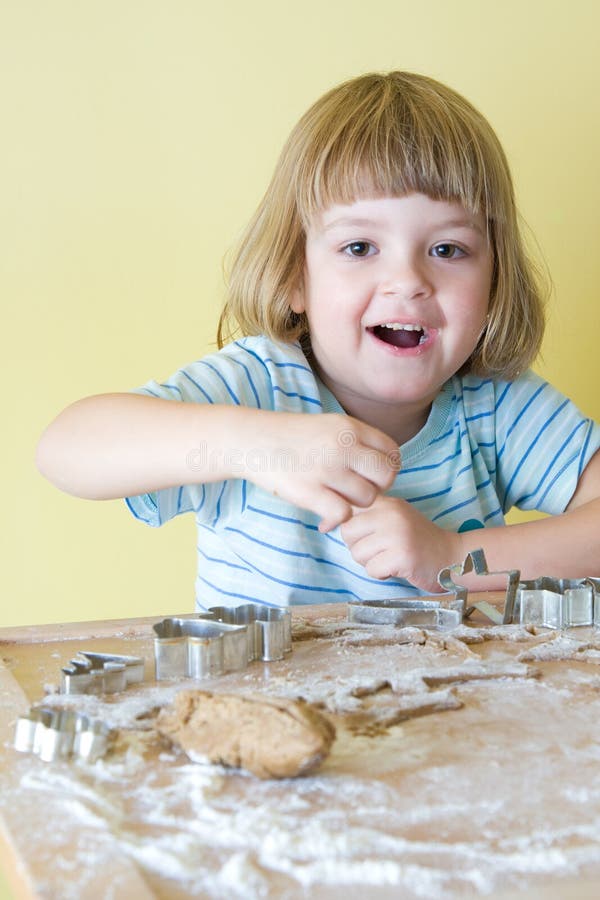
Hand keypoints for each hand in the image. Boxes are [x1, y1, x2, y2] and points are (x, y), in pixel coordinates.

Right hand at [240, 412, 399, 531]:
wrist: (251, 440)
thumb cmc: (291, 437)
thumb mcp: (329, 425)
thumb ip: (357, 442)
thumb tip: (385, 469)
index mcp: (350, 427)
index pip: (392, 452)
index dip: (386, 468)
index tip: (370, 476)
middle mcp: (342, 445)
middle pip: (386, 476)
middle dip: (377, 488)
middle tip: (358, 490)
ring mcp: (326, 468)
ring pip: (367, 498)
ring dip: (354, 503)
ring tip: (335, 497)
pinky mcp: (309, 491)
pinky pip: (344, 513)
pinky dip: (336, 516)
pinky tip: (324, 510)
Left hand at [340, 495, 460, 592]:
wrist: (453, 556)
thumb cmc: (416, 540)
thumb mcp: (392, 518)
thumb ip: (364, 518)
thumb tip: (324, 525)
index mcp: (387, 501)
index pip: (347, 507)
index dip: (337, 520)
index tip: (329, 528)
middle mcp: (391, 513)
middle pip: (348, 533)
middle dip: (358, 547)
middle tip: (378, 549)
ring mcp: (397, 533)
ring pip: (358, 553)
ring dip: (370, 562)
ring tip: (390, 557)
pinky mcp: (402, 555)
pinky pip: (372, 569)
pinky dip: (381, 574)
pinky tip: (397, 567)